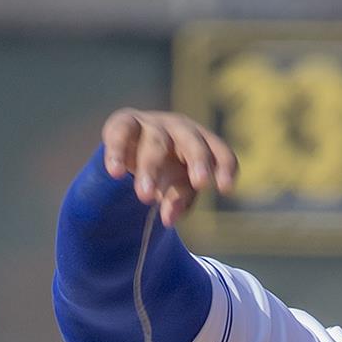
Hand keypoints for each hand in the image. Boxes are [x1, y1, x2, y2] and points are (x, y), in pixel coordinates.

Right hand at [101, 109, 237, 228]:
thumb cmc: (163, 173)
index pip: (220, 152)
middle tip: (201, 183)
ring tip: (145, 196)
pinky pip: (121, 133)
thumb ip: (177, 201)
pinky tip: (115, 173)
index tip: (225, 189)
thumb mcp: (175, 189)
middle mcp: (180, 130)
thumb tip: (167, 218)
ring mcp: (152, 124)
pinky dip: (117, 152)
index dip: (225, 167)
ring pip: (155, 142)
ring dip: (150, 169)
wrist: (129, 152)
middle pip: (193, 142)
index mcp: (202, 144)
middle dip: (198, 160)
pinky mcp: (124, 123)